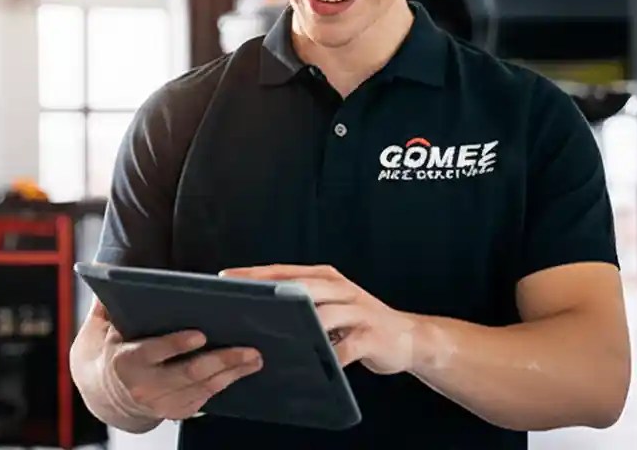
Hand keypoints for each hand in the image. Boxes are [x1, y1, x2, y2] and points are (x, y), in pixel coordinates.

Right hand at [90, 302, 263, 420]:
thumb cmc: (108, 351)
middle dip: (221, 360)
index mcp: (126, 362)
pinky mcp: (176, 411)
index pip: (153, 352)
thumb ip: (107, 301)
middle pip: (188, 373)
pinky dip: (226, 382)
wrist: (105, 394)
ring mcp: (162, 403)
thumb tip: (106, 266)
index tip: (200, 334)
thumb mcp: (98, 327)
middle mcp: (145, 387)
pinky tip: (243, 369)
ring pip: (202, 387)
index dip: (176, 344)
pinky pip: (206, 397)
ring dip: (232, 372)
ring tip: (254, 357)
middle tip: (247, 348)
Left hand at [221, 264, 418, 374]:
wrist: (410, 338)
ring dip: (298, 325)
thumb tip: (258, 311)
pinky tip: (311, 365)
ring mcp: (357, 310)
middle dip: (269, 294)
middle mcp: (340, 288)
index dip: (254, 275)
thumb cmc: (360, 323)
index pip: (283, 272)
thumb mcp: (331, 306)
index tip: (226, 280)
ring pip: (322, 313)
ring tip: (272, 335)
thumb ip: (303, 304)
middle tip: (241, 304)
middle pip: (300, 287)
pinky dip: (327, 356)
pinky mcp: (371, 335)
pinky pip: (345, 347)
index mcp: (326, 277)